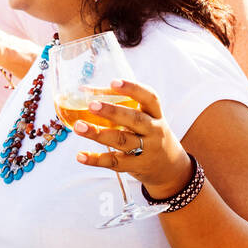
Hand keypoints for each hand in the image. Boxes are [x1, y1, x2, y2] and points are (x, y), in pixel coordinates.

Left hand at [71, 79, 194, 198]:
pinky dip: (96, 159)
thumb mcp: (144, 118)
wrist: (168, 166)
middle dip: (113, 112)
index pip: (149, 98)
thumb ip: (120, 104)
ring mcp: (146, 149)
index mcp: (155, 114)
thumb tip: (84, 90)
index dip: (133, 88)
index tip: (114, 82)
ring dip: (98, 134)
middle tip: (92, 105)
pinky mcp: (136, 166)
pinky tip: (80, 155)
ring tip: (79, 127)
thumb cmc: (148, 134)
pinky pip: (115, 162)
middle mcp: (154, 130)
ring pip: (122, 141)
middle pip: (135, 120)